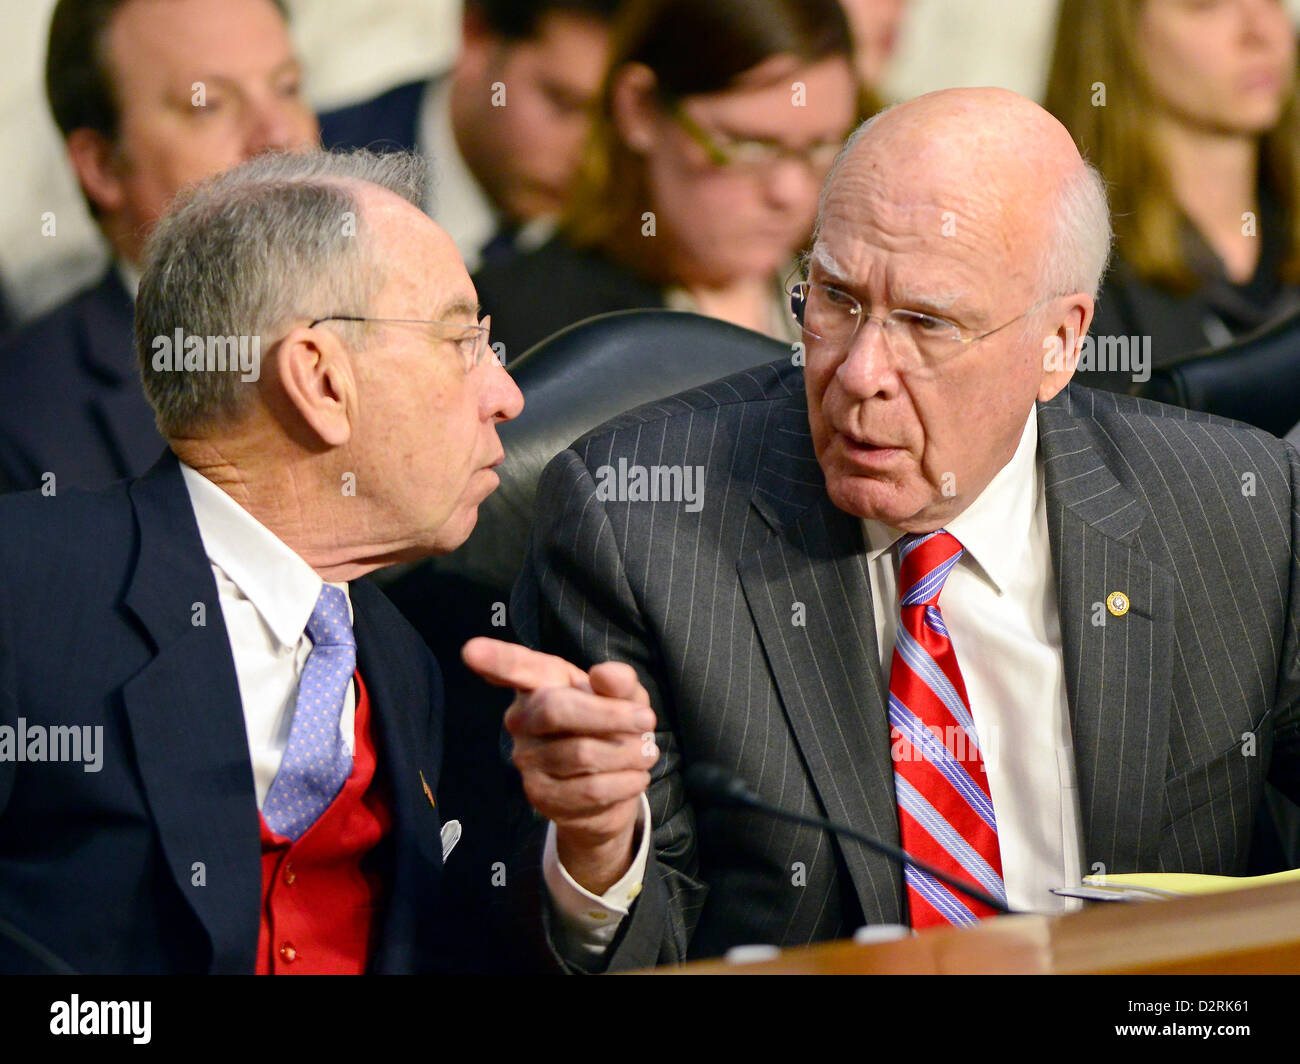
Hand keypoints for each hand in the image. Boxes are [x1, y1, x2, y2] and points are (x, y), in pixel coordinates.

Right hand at [461, 637, 657, 893]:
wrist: (614, 787)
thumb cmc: (613, 727)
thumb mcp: (626, 698)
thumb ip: (620, 684)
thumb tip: (605, 675)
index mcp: (540, 684)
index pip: (516, 668)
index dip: (495, 659)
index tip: (471, 650)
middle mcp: (522, 719)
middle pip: (556, 709)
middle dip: (610, 715)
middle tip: (647, 720)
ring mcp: (526, 760)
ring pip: (582, 754)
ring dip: (628, 754)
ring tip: (644, 753)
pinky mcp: (540, 796)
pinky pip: (591, 789)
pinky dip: (626, 782)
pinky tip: (635, 777)